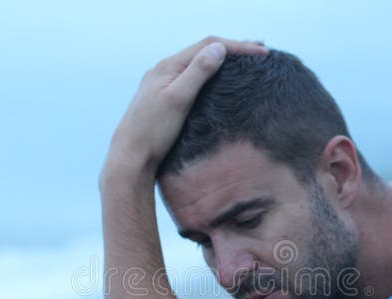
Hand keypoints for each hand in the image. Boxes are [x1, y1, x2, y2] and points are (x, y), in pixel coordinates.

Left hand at [102, 37, 267, 185]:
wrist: (130, 159)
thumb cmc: (152, 132)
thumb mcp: (178, 99)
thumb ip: (197, 72)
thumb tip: (219, 48)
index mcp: (167, 67)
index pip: (208, 46)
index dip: (237, 46)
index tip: (262, 53)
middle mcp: (162, 72)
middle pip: (202, 52)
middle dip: (231, 50)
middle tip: (258, 54)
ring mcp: (161, 86)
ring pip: (196, 66)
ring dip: (220, 62)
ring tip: (243, 66)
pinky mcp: (162, 101)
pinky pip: (190, 80)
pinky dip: (209, 77)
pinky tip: (216, 86)